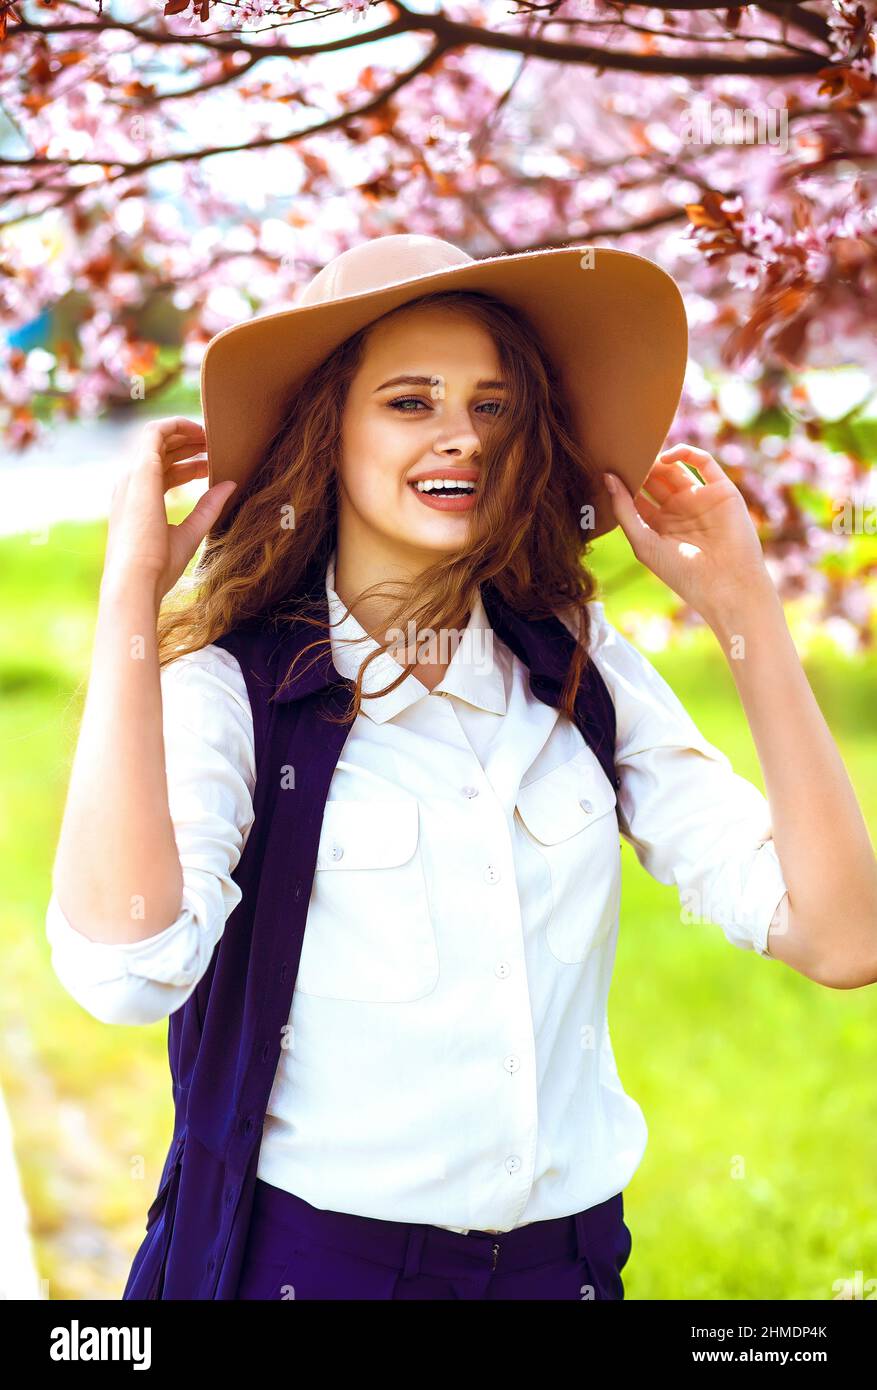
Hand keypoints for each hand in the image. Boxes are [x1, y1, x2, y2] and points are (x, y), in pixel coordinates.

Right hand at [102, 417, 236, 601]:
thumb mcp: (190, 532)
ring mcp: (133, 475)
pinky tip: (199, 430)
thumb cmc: (158, 565)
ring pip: (157, 437)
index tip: (210, 465)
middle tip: (215, 444)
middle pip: (160, 452)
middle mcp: (131, 484)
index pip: (162, 472)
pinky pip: (155, 432)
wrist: (136, 578)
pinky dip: (176, 425)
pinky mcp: (141, 470)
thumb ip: (208, 508)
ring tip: (212, 435)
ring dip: (184, 432)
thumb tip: (230, 484)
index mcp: (137, 501)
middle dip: (187, 444)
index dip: (187, 465)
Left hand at [604, 445, 773, 621]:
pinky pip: (704, 462)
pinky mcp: (721, 490)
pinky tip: (666, 458)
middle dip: (640, 468)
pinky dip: (686, 453)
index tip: (607, 471)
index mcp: (660, 524)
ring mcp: (700, 499)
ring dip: (658, 460)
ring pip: (676, 469)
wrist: (725, 584)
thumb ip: (624, 510)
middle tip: (624, 456)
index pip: (637, 496)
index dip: (624, 484)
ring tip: (641, 454)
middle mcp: (680, 510)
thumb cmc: (681, 572)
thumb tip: (606, 478)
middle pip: (655, 480)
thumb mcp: (643, 541)